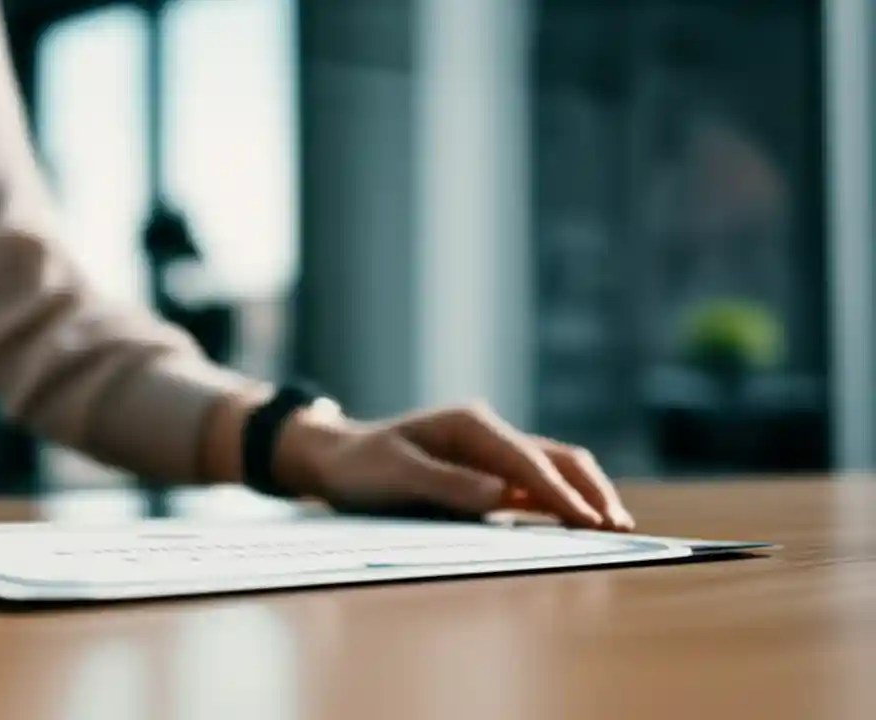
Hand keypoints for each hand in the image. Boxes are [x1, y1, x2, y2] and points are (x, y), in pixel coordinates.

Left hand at [274, 401, 633, 530]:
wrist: (339, 460)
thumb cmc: (363, 467)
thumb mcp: (396, 474)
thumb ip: (447, 483)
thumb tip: (501, 494)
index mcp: (469, 424)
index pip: (526, 459)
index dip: (560, 491)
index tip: (591, 519)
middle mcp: (487, 432)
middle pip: (555, 457)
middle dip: (589, 489)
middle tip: (620, 525)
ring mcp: (491, 452)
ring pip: (553, 468)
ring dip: (584, 494)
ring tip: (616, 526)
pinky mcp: (488, 472)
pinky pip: (535, 484)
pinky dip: (561, 501)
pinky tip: (581, 523)